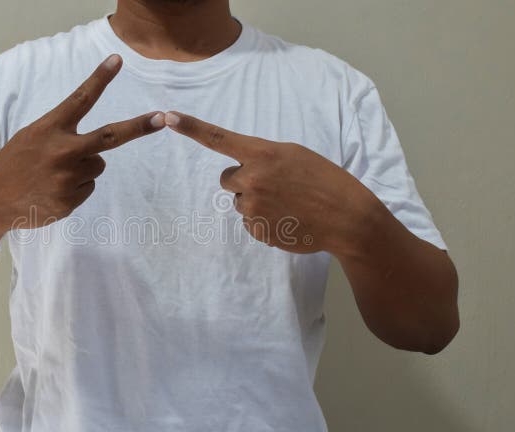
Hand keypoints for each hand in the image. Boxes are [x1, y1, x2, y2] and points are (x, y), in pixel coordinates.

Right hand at [0, 54, 165, 233]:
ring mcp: (69, 177)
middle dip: (139, 126)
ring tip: (54, 175)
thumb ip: (61, 136)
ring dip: (84, 168)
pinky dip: (75, 189)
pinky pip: (88, 188)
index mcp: (50, 129)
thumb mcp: (30, 139)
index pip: (80, 99)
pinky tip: (52, 191)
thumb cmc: (11, 166)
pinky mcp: (71, 200)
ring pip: (98, 166)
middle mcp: (63, 151)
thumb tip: (99, 150)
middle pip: (112, 137)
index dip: (100, 78)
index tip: (117, 60)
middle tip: (161, 118)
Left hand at [164, 111, 378, 255]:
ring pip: (238, 201)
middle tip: (275, 185)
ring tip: (286, 203)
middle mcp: (252, 179)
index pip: (219, 138)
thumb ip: (263, 158)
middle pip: (227, 178)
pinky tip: (287, 218)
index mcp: (262, 153)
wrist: (346, 217)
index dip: (191, 127)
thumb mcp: (294, 155)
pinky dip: (264, 221)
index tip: (168, 117)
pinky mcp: (257, 230)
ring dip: (255, 201)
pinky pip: (249, 222)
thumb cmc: (323, 180)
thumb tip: (241, 173)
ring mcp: (252, 207)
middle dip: (243, 181)